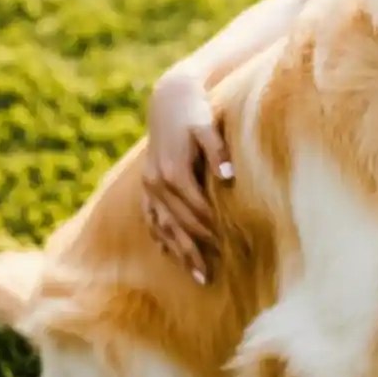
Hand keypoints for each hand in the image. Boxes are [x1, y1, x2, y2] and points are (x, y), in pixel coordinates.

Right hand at [141, 68, 229, 284]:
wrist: (170, 99)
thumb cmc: (195, 114)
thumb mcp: (207, 127)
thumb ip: (218, 151)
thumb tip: (229, 175)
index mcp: (174, 172)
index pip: (196, 211)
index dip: (212, 230)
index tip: (228, 248)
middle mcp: (157, 183)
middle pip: (179, 225)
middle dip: (195, 251)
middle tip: (210, 277)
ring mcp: (149, 186)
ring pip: (164, 227)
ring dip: (179, 253)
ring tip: (198, 276)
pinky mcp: (147, 185)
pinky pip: (152, 219)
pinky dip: (162, 238)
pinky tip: (172, 253)